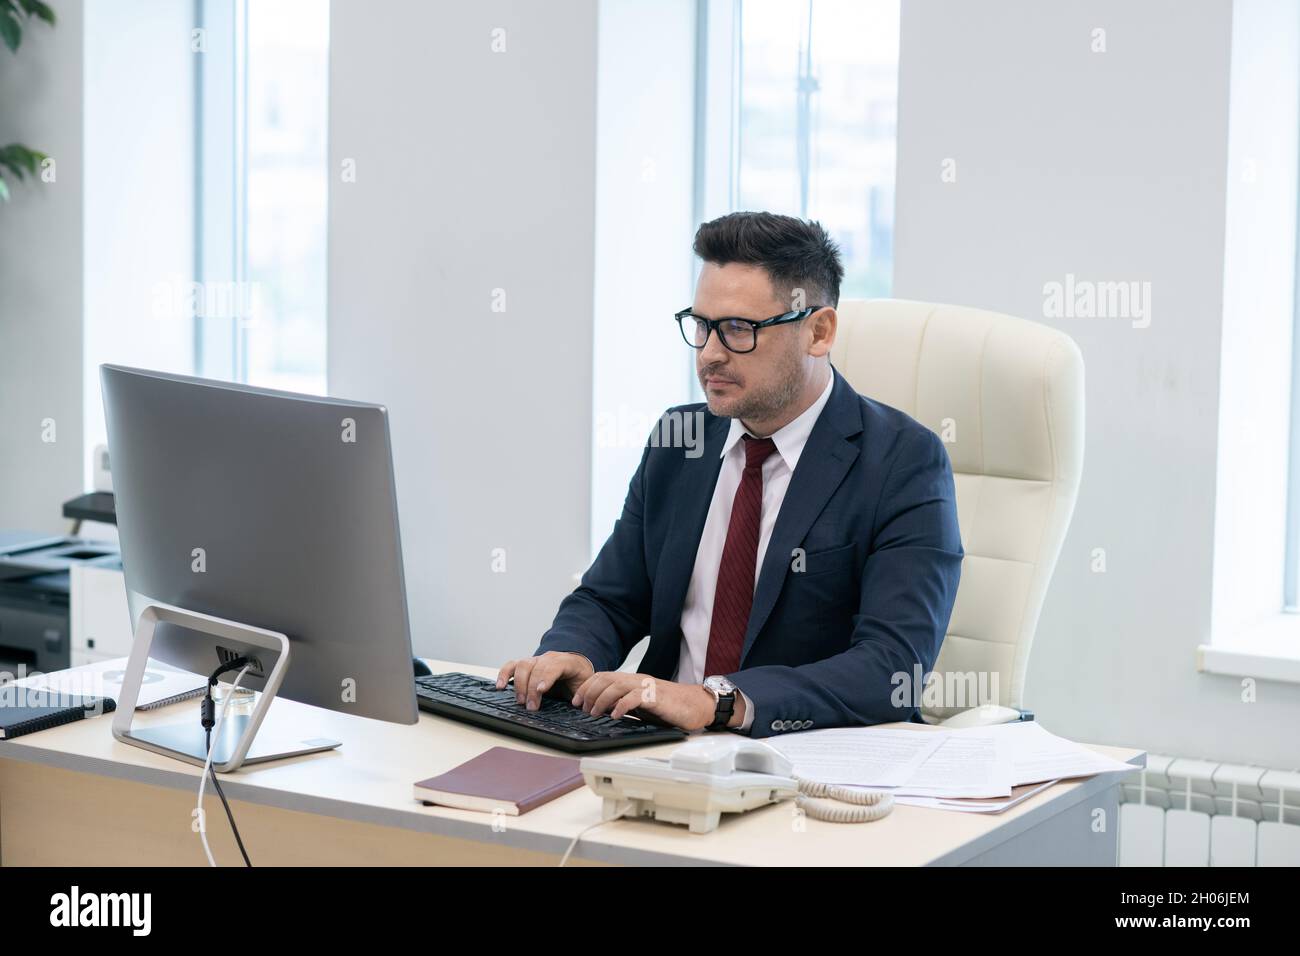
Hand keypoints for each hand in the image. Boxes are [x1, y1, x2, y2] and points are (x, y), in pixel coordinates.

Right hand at [496, 652, 594, 709]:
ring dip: (519, 684)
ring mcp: (536, 660)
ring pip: (523, 665)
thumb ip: (582, 693)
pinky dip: (504, 674)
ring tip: (520, 701)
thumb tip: (578, 705)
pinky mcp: (526, 665)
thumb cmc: (579, 679)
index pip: (554, 667)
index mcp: (566, 662)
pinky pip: (512, 665)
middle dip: (532, 688)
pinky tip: (500, 686)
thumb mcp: (585, 685)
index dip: (546, 678)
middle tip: (531, 706)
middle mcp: (549, 658)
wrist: (576, 667)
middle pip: (536, 668)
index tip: (541, 691)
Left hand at [571, 672, 717, 730]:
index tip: (576, 701)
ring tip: (594, 712)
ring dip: (601, 699)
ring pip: (617, 686)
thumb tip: (606, 711)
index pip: (604, 677)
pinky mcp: (656, 696)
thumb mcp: (643, 705)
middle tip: (582, 708)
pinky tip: (616, 715)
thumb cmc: (671, 707)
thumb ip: (626, 704)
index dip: (587, 687)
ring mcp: (647, 686)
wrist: (697, 705)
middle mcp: (637, 680)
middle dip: (589, 693)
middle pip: (606, 679)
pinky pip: (635, 697)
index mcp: (633, 681)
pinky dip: (622, 705)